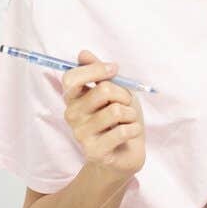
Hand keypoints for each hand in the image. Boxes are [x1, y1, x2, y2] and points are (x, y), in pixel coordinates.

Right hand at [63, 48, 144, 179]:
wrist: (126, 154)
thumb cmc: (120, 120)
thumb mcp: (113, 92)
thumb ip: (97, 73)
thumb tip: (83, 53)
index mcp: (72, 99)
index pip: (71, 78)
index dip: (95, 70)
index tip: (115, 70)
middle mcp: (71, 116)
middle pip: (103, 91)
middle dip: (124, 95)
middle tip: (127, 104)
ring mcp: (80, 135)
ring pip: (116, 111)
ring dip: (131, 114)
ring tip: (127, 121)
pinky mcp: (94, 152)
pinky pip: (122, 131)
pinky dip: (134, 129)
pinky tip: (130, 134)